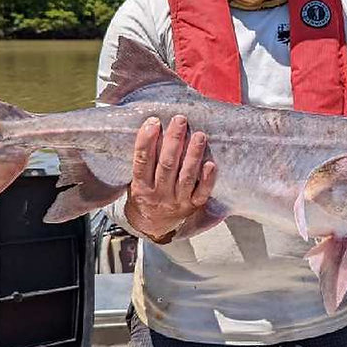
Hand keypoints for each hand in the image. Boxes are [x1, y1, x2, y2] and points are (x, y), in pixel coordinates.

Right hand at [124, 115, 216, 241]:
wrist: (152, 226)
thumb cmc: (146, 194)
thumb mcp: (135, 181)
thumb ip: (143, 160)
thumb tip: (151, 126)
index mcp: (141, 186)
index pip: (142, 161)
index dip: (146, 141)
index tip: (153, 122)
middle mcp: (159, 194)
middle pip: (166, 165)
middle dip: (174, 141)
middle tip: (180, 120)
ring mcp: (177, 201)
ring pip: (186, 177)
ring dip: (193, 155)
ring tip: (199, 135)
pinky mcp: (193, 205)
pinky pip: (201, 193)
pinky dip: (207, 179)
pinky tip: (211, 164)